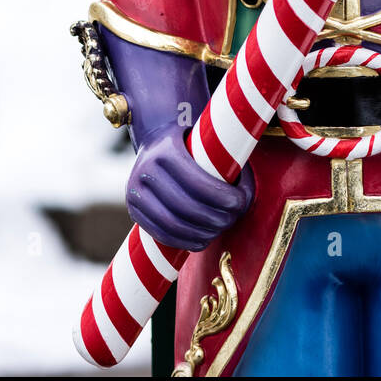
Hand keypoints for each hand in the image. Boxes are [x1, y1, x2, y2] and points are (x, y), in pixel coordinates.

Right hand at [126, 124, 254, 250]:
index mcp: (164, 151)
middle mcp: (144, 171)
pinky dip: (184, 242)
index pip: (196, 181)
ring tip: (219, 230)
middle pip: (185, 206)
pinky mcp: (134, 211)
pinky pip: (161, 234)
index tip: (240, 202)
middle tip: (232, 219)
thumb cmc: (188, 143)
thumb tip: (246, 194)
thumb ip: (224, 158)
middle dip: (214, 217)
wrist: (154, 143)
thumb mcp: (203, 139)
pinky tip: (202, 240)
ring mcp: (135, 193)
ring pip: (172, 224)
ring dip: (201, 233)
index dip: (221, 196)